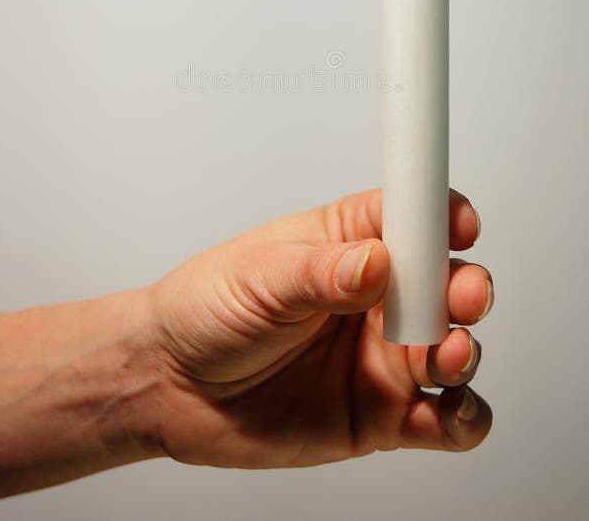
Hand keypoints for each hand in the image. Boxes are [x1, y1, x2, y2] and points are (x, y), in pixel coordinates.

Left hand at [143, 188, 492, 466]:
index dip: (444, 215)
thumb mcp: (258, 276)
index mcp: (349, 243)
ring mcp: (382, 356)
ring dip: (463, 352)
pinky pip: (443, 419)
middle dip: (465, 288)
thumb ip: (320, 273)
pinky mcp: (382, 413)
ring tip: (446, 357)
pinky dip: (464, 418)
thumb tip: (376, 261)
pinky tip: (454, 413)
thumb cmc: (204, 309)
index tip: (459, 225)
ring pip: (452, 350)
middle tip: (460, 299)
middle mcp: (376, 297)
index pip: (413, 216)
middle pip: (446, 284)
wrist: (168, 385)